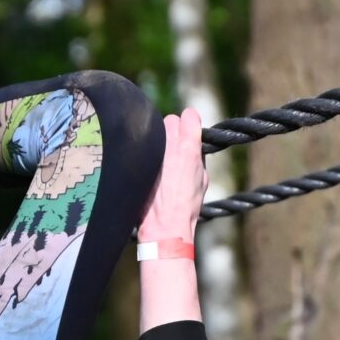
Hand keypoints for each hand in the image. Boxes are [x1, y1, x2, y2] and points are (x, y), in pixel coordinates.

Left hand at [138, 107, 208, 247]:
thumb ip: (198, 157)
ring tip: (161, 158)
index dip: (190, 121)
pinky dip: (146, 152)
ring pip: (155, 131)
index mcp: (189, 148)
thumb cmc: (187, 206)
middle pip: (170, 120)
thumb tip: (194, 148)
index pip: (189, 115)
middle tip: (175, 145)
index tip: (189, 128)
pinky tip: (149, 167)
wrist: (165, 224)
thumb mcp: (203, 179)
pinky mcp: (136, 159)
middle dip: (173, 130)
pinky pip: (142, 146)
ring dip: (159, 140)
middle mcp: (169, 144)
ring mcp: (151, 150)